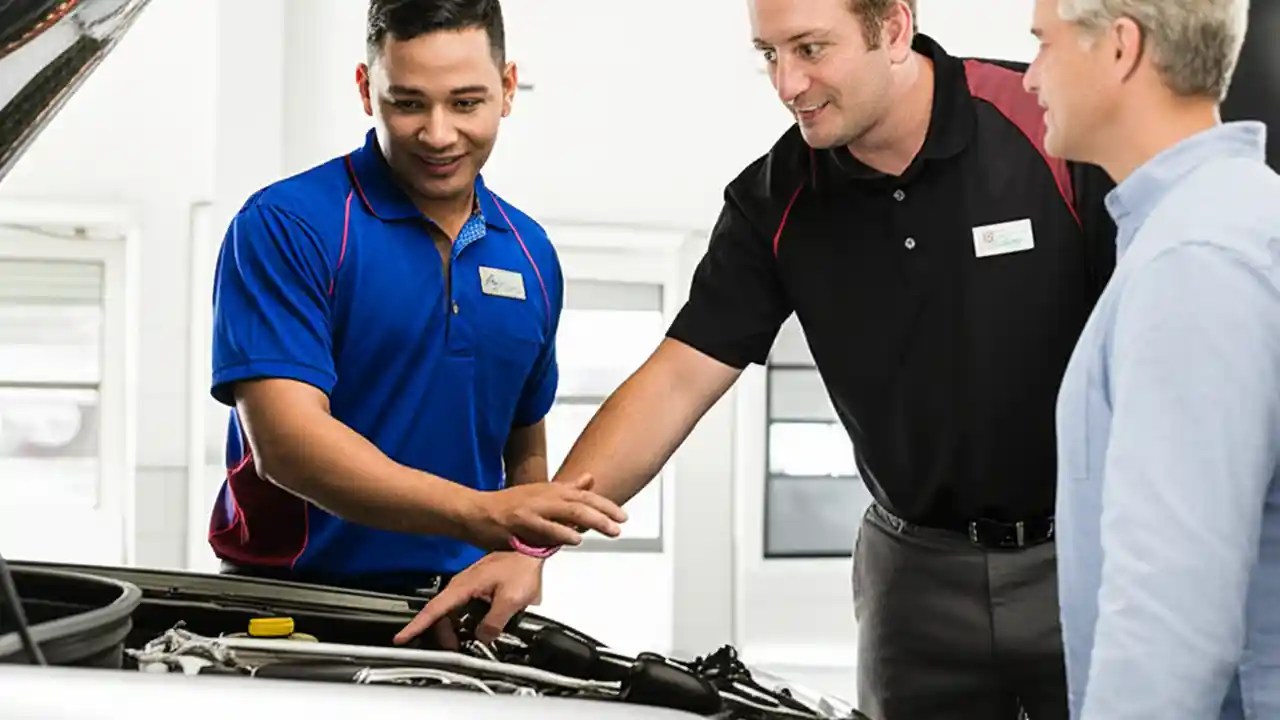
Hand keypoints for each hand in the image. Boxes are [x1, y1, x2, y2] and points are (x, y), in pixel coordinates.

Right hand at [394, 552, 542, 647]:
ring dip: (458, 628)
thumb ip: (494, 623)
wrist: (530, 547)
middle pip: (441, 616)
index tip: (401, 637)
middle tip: (454, 650)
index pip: (433, 610)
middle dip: (444, 635)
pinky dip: (467, 620)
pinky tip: (482, 627)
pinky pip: (465, 607)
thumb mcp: (510, 599)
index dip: (416, 626)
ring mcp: (469, 585)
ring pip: (453, 612)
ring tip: (469, 641)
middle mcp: (461, 585)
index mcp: (463, 587)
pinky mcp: (478, 586)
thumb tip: (483, 637)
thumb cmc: (520, 564)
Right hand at [467, 473, 626, 550]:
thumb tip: (589, 480)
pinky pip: (544, 529)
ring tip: (610, 531)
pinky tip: (576, 539)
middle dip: (604, 513)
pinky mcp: (519, 524)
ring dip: (592, 522)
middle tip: (621, 524)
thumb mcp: (540, 493)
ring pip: (567, 513)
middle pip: (581, 503)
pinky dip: (562, 533)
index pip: (584, 496)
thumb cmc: (507, 506)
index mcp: (550, 491)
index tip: (622, 515)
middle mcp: (544, 497)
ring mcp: (531, 510)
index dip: (605, 505)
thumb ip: (567, 489)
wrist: (474, 512)